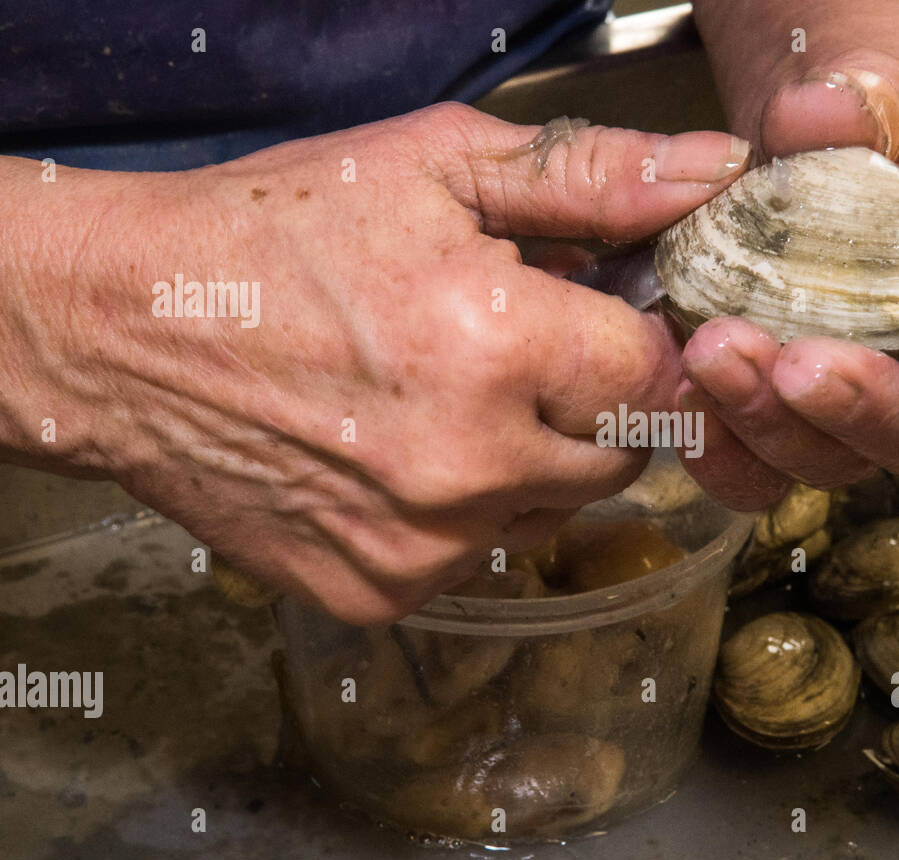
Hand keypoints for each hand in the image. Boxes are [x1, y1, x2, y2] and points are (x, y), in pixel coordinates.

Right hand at [0, 105, 748, 622]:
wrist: (125, 333)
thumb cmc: (278, 237)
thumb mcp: (433, 168)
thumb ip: (589, 176)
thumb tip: (712, 173)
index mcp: (498, 348)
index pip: (656, 376)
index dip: (630, 344)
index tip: (589, 324)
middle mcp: (471, 466)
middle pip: (622, 457)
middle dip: (590, 407)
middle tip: (513, 357)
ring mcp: (424, 544)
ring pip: (553, 512)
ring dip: (528, 464)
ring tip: (446, 402)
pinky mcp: (380, 591)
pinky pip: (476, 559)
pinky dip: (460, 516)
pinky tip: (399, 458)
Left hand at [678, 31, 898, 508]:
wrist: (813, 162)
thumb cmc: (878, 138)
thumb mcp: (885, 99)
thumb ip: (871, 103)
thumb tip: (817, 110)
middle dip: (860, 407)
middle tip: (801, 364)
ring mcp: (854, 420)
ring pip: (831, 460)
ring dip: (770, 424)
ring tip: (713, 356)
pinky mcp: (783, 429)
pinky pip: (756, 470)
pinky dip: (718, 447)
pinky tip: (681, 399)